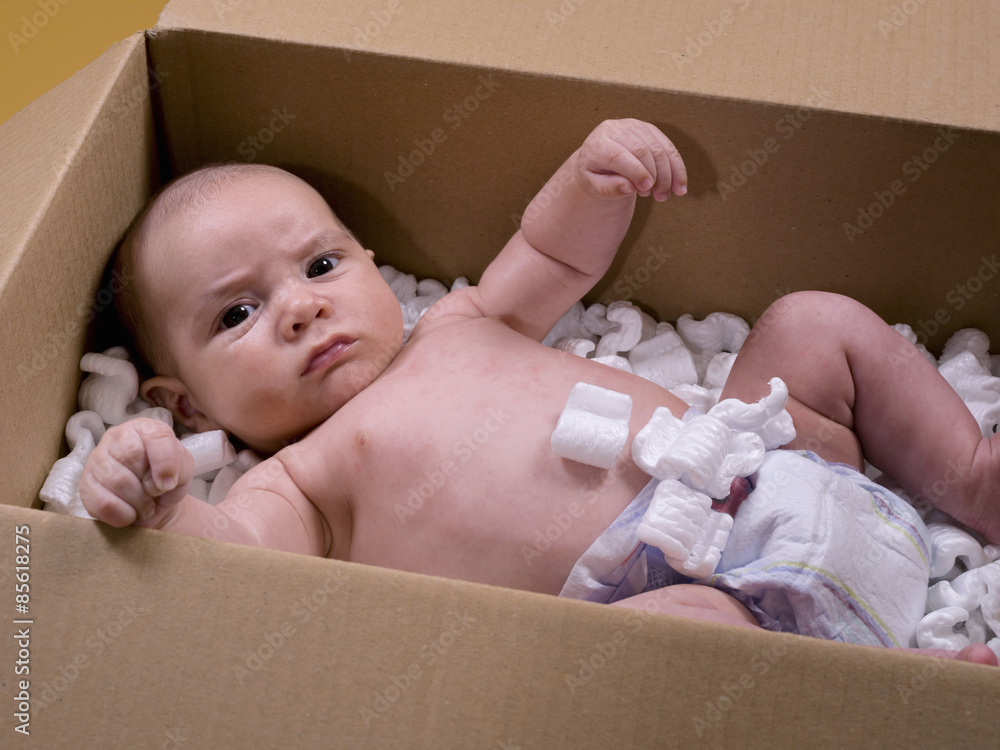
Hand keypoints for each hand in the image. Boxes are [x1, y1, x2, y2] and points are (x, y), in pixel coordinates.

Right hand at [79, 418, 193, 526]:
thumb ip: (179, 466)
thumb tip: (163, 482)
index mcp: (145, 428)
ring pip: (117, 481)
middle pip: (132, 456)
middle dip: (149, 484)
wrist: (155, 503)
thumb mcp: (184, 468)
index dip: (165, 463)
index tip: (169, 484)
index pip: (155, 436)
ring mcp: (96, 460)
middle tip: (155, 494)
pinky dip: (123, 515)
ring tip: (145, 505)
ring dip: (138, 502)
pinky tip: (130, 513)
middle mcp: (117, 438)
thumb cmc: (168, 479)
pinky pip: (103, 503)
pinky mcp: (85, 485)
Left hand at [575, 119, 686, 200]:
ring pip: (658, 148)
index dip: (635, 171)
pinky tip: (680, 185)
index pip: (618, 155)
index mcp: (597, 144)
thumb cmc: (595, 176)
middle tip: (659, 197)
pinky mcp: (648, 129)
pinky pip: (668, 146)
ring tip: (664, 195)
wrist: (597, 160)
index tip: (647, 189)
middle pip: (642, 150)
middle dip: (655, 175)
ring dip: (668, 174)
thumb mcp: (594, 186)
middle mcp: (615, 129)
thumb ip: (608, 188)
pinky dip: (677, 166)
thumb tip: (629, 187)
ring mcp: (634, 126)